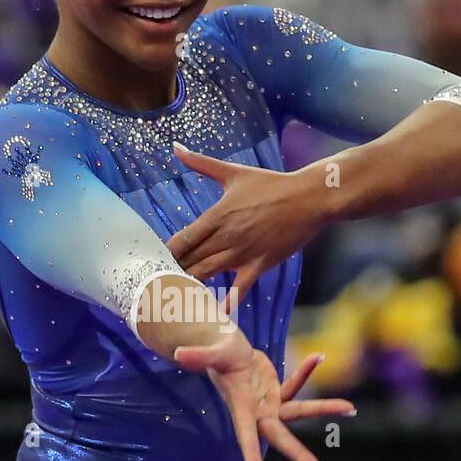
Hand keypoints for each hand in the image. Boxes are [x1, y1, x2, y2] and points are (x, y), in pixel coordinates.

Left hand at [166, 144, 326, 312]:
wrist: (308, 199)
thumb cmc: (271, 184)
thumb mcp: (233, 172)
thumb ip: (200, 163)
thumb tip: (175, 146)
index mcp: (216, 216)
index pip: (181, 240)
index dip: (164, 253)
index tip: (152, 262)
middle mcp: (226, 237)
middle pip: (189, 260)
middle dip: (172, 272)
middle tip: (155, 285)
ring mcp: (242, 253)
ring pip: (207, 275)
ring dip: (190, 286)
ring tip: (173, 297)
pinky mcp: (259, 265)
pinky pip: (238, 289)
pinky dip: (226, 301)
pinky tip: (214, 314)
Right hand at [172, 341, 355, 460]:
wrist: (224, 352)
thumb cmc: (215, 354)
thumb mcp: (211, 353)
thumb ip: (198, 356)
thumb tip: (180, 353)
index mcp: (241, 407)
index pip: (246, 434)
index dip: (249, 454)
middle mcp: (258, 411)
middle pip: (281, 437)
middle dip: (299, 456)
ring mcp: (270, 403)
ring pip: (300, 412)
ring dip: (324, 409)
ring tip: (350, 408)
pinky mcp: (277, 391)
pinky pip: (295, 385)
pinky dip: (306, 371)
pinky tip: (318, 357)